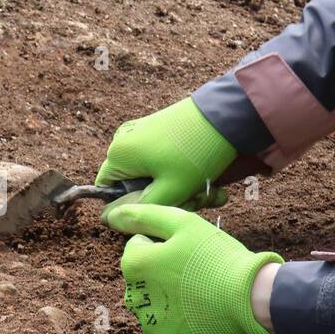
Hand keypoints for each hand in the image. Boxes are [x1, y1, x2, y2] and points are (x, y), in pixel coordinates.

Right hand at [94, 98, 236, 216]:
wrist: (227, 114)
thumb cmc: (195, 153)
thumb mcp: (170, 191)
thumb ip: (139, 209)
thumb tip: (110, 219)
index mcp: (118, 155)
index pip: (107, 192)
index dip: (131, 206)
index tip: (161, 209)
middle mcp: (124, 141)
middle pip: (134, 185)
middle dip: (166, 198)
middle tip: (196, 200)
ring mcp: (142, 133)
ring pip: (153, 175)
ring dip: (180, 189)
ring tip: (209, 190)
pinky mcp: (159, 129)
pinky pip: (163, 161)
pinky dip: (183, 174)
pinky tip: (208, 179)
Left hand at [106, 203, 282, 333]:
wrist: (249, 299)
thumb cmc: (217, 257)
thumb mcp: (182, 223)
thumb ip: (144, 216)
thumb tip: (113, 215)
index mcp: (132, 264)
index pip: (139, 246)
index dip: (164, 245)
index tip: (187, 251)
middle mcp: (131, 295)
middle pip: (142, 277)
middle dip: (161, 272)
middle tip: (195, 273)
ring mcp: (145, 322)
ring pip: (152, 302)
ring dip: (167, 297)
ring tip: (198, 294)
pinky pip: (162, 328)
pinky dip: (176, 323)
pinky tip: (196, 314)